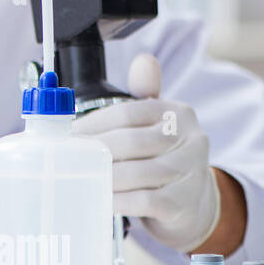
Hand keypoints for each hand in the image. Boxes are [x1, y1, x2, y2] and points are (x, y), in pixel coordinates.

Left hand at [72, 53, 221, 252]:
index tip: (68, 134)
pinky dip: (119, 200)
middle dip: (94, 151)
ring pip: (138, 173)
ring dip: (103, 176)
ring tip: (78, 177)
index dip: (93, 124)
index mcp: (178, 113)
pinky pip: (145, 201)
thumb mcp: (157, 122)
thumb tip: (144, 60)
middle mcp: (192, 139)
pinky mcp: (185, 204)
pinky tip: (101, 199)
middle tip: (67, 158)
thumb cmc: (163, 156)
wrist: (195, 202)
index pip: (127, 112)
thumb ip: (145, 93)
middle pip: (131, 142)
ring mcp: (192, 173)